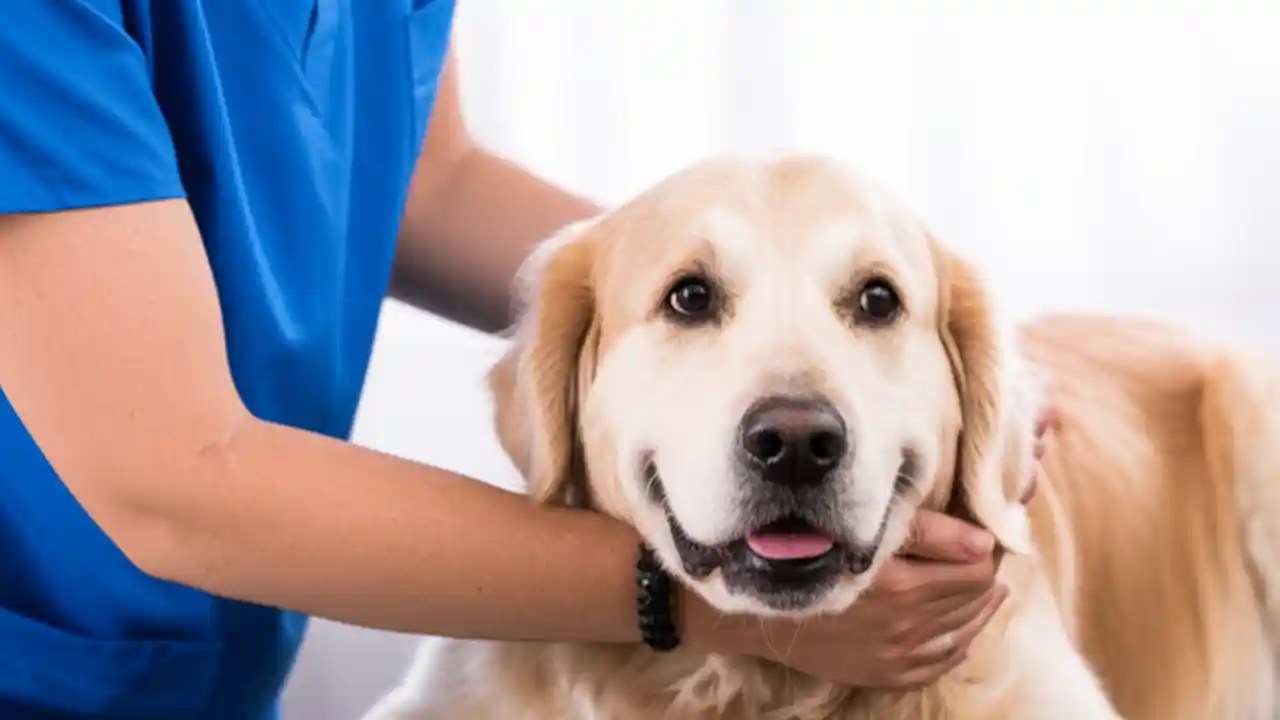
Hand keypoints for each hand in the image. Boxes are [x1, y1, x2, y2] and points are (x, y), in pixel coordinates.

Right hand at [694, 511, 1004, 688]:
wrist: (757, 608)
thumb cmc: (805, 555)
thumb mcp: (862, 532)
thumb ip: (928, 531)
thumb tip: (984, 540)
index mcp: (902, 586)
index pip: (976, 568)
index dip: (985, 546)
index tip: (981, 532)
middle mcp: (906, 626)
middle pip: (974, 598)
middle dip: (983, 574)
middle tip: (980, 554)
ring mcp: (898, 655)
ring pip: (965, 631)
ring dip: (978, 607)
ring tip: (982, 588)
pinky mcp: (887, 674)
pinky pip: (941, 663)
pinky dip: (958, 643)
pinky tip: (959, 629)